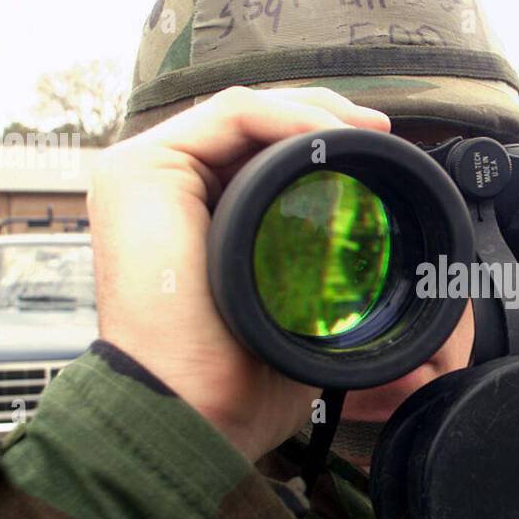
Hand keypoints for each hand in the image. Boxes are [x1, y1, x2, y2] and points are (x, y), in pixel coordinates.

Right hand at [88, 86, 391, 459]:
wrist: (193, 408)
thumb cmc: (237, 377)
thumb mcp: (287, 308)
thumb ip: (307, 271)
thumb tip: (362, 261)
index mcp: (189, 216)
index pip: (254, 152)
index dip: (316, 139)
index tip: (379, 151)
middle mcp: (161, 190)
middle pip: (249, 126)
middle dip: (320, 115)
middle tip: (380, 129)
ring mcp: (144, 176)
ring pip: (243, 112)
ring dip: (311, 111)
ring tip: (364, 130)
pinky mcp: (138, 169)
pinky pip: (228, 115)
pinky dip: (285, 116)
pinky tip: (328, 136)